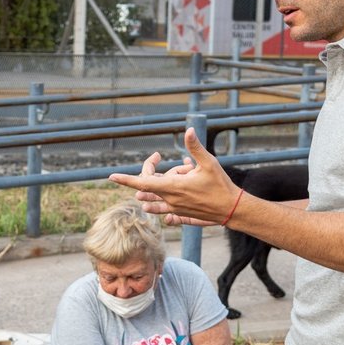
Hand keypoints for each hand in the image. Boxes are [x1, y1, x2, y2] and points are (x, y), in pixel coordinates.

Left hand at [109, 130, 239, 226]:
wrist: (231, 210)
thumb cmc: (221, 185)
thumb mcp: (209, 163)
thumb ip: (195, 147)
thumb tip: (189, 130)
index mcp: (174, 187)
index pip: (143, 183)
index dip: (126, 179)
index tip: (111, 177)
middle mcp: (170, 200)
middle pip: (147, 186)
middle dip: (149, 171)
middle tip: (157, 157)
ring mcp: (174, 209)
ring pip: (152, 199)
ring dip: (151, 189)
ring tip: (165, 177)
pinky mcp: (180, 214)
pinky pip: (163, 207)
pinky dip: (161, 200)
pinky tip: (173, 190)